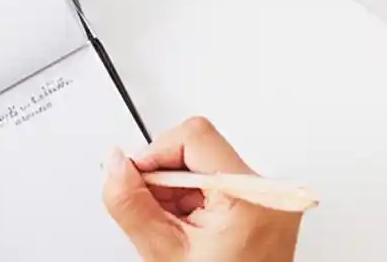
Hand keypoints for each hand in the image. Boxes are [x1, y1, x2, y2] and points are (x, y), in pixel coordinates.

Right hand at [103, 117, 303, 261]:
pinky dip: (195, 203)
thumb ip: (133, 204)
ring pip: (207, 166)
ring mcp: (271, 200)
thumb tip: (115, 165)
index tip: (136, 179)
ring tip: (177, 233)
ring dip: (178, 193)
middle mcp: (270, 193)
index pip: (194, 137)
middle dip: (166, 179)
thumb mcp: (164, 254)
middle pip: (200, 150)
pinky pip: (221, 186)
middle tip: (156, 216)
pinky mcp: (266, 208)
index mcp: (251, 197)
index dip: (155, 155)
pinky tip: (190, 232)